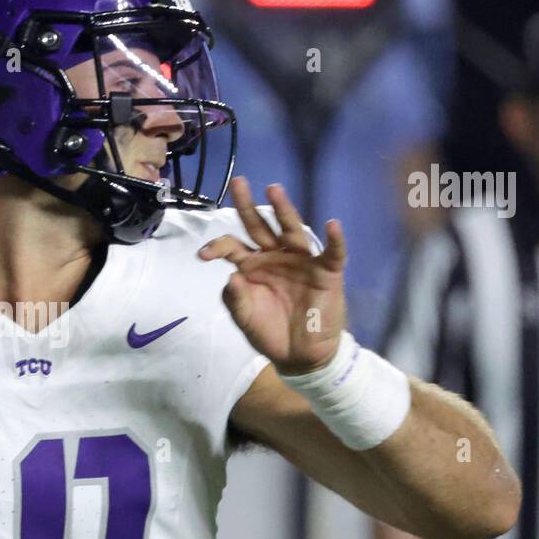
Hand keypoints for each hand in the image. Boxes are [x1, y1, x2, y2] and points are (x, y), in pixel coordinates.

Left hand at [197, 177, 347, 374]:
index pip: (232, 246)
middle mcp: (275, 256)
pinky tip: (332, 224)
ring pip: (291, 230)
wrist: (300, 356)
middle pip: (260, 227)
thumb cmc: (270, 332)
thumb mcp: (246, 319)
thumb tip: (230, 277)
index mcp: (252, 266)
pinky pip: (333, 253)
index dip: (218, 246)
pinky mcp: (326, 272)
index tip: (204, 255)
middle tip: (238, 182)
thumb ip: (236, 300)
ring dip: (284, 210)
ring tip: (273, 190)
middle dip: (247, 206)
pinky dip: (335, 239)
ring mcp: (301, 261)